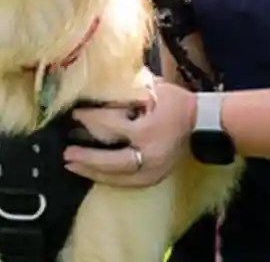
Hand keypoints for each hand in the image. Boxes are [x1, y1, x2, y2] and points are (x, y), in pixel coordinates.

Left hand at [63, 79, 196, 187]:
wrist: (203, 122)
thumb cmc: (176, 102)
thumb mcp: (153, 89)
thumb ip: (126, 90)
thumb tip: (96, 87)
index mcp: (148, 131)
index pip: (112, 127)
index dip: (91, 120)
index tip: (75, 115)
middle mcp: (150, 154)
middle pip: (112, 162)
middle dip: (88, 159)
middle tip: (67, 154)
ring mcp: (154, 170)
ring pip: (118, 177)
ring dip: (94, 172)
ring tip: (73, 166)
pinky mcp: (155, 177)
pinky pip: (127, 182)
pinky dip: (109, 178)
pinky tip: (94, 174)